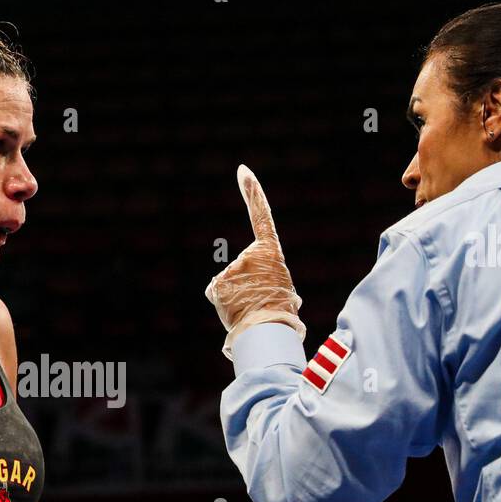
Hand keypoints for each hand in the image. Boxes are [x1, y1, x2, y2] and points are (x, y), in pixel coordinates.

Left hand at [205, 164, 305, 356]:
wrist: (270, 330)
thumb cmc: (282, 312)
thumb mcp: (283, 288)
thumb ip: (268, 277)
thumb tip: (265, 290)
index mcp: (270, 251)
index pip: (261, 215)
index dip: (253, 192)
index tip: (243, 171)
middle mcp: (248, 254)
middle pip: (242, 266)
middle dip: (247, 282)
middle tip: (260, 299)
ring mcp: (231, 268)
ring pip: (229, 282)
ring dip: (236, 294)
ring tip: (250, 307)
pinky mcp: (217, 284)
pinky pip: (217, 293)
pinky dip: (224, 303)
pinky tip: (235, 312)